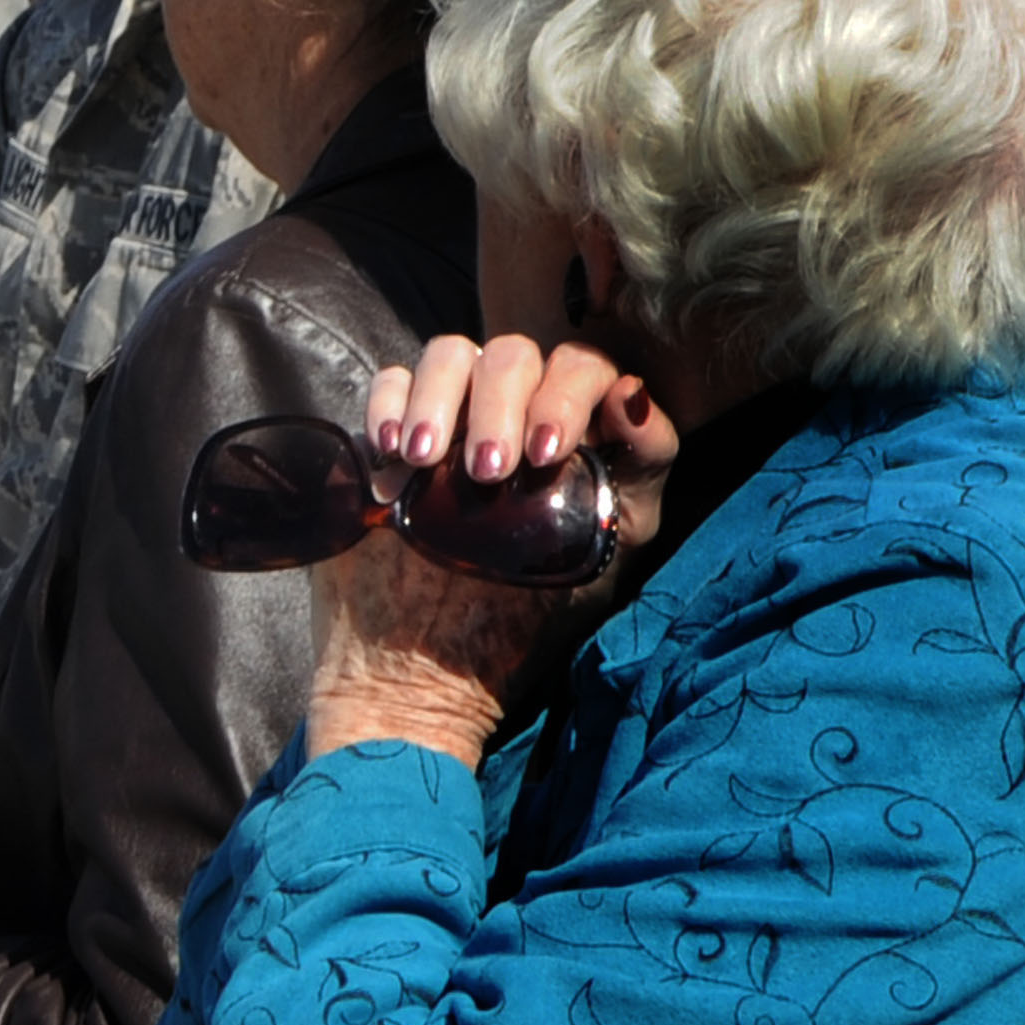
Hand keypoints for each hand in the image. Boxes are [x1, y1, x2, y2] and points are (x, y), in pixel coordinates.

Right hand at [313, 336, 684, 767]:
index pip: (582, 365)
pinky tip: (394, 459)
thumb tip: (633, 392)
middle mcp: (512, 414)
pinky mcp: (388, 437)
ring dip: (441, 398)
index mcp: (573, 432)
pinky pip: (387, 384)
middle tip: (488, 474)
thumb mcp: (605, 547)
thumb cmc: (526, 618)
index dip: (567, 392)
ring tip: (430, 463)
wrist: (426, 671)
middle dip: (502, 404)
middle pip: (512, 352)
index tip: (546, 454)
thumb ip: (637, 470)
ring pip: (447, 354)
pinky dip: (389, 407)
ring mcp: (448, 421)